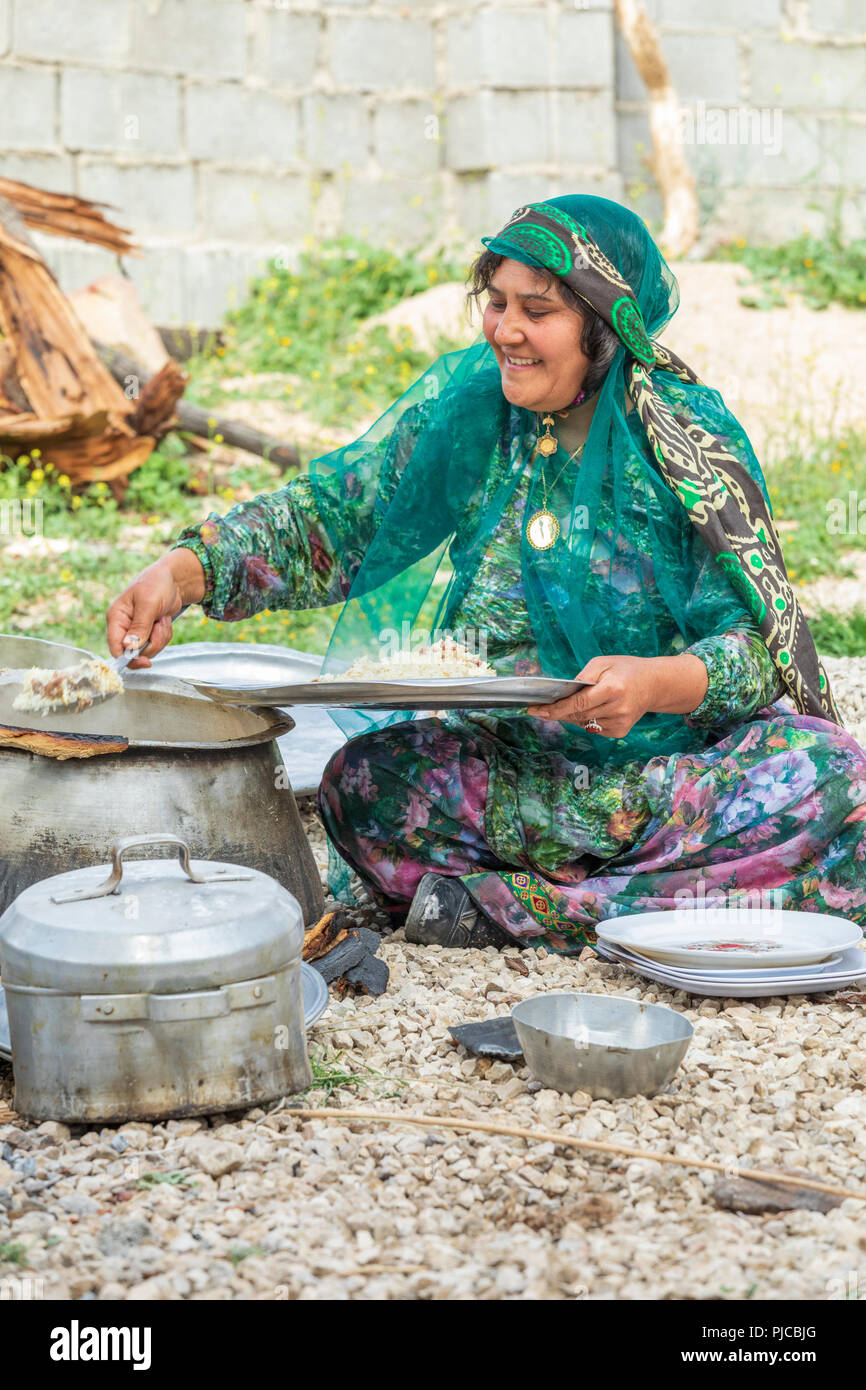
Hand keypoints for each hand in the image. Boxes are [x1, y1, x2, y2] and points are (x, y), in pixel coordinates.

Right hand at [106, 549, 205, 667]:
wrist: (174, 580)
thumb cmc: (157, 584)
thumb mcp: (148, 604)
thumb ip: (139, 627)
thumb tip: (128, 647)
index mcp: (116, 617)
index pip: (115, 647)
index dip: (128, 658)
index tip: (145, 661)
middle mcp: (124, 626)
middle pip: (134, 653)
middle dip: (152, 643)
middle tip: (159, 626)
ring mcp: (137, 630)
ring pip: (148, 650)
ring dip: (160, 637)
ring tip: (162, 619)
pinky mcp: (149, 632)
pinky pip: (157, 644)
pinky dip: (165, 634)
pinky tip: (164, 620)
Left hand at [527, 652, 708, 737]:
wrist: (654, 684)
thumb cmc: (625, 669)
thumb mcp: (602, 663)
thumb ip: (581, 677)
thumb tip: (563, 694)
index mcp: (612, 689)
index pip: (577, 704)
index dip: (554, 709)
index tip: (534, 710)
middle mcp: (617, 709)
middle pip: (577, 716)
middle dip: (558, 712)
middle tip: (541, 707)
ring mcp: (619, 723)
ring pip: (583, 723)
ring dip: (572, 715)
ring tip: (573, 703)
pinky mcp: (620, 731)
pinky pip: (593, 728)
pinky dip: (586, 719)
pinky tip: (593, 709)